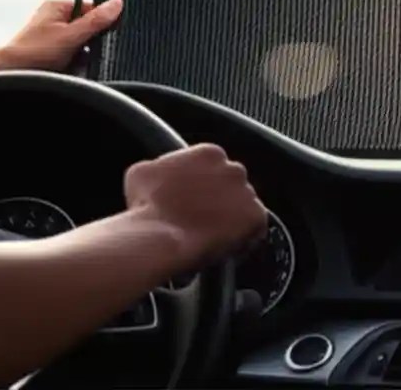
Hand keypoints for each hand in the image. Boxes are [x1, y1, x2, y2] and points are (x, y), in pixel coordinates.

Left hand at [0, 0, 122, 71]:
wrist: (8, 74)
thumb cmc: (32, 52)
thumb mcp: (71, 35)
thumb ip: (96, 20)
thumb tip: (117, 4)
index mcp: (57, 6)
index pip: (92, 8)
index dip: (101, 22)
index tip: (105, 34)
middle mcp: (53, 18)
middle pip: (87, 28)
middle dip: (89, 43)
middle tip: (82, 52)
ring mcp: (51, 36)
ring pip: (81, 44)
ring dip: (80, 56)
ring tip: (69, 62)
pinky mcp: (50, 52)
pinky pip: (72, 56)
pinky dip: (72, 63)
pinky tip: (66, 69)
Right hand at [123, 144, 266, 271]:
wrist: (157, 237)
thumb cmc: (145, 206)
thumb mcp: (144, 171)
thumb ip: (164, 165)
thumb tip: (163, 170)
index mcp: (210, 153)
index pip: (214, 167)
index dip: (204, 185)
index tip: (195, 199)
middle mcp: (234, 168)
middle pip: (231, 184)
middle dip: (219, 199)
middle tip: (201, 218)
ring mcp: (247, 193)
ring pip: (242, 205)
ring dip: (231, 217)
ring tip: (210, 234)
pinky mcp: (256, 217)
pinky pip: (254, 227)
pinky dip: (243, 237)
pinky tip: (224, 245)